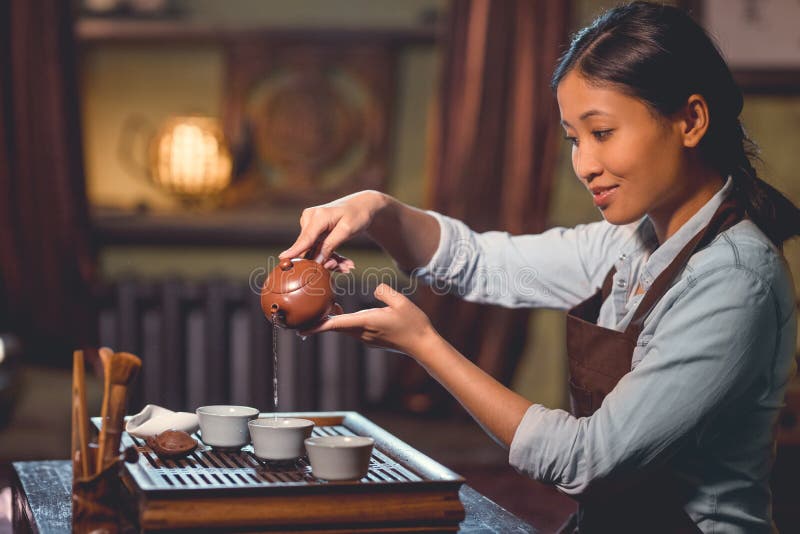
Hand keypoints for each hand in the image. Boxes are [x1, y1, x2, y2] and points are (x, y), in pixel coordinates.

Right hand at [279, 191, 388, 268]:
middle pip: (310, 248)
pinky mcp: (314, 230)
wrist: (363, 204)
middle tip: (344, 268)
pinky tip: (345, 263)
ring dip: (331, 260)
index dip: (295, 251)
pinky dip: (331, 255)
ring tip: (348, 266)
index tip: (282, 259)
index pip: (305, 238)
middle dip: (325, 261)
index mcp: (318, 216)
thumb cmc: (358, 215)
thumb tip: (317, 260)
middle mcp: (310, 218)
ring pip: (314, 250)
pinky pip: (318, 247)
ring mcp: (310, 224)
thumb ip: (330, 245)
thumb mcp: (347, 230)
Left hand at [300, 284, 437, 357]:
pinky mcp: (371, 339)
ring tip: (321, 306)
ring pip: (342, 327)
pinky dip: (341, 321)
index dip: (316, 326)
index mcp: (366, 322)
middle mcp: (362, 332)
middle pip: (334, 326)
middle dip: (317, 322)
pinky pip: (351, 329)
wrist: (423, 345)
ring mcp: (366, 338)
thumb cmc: (413, 324)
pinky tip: (340, 311)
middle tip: (301, 315)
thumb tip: (375, 288)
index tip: (299, 328)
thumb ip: (384, 292)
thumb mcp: (401, 302)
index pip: (335, 324)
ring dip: (330, 319)